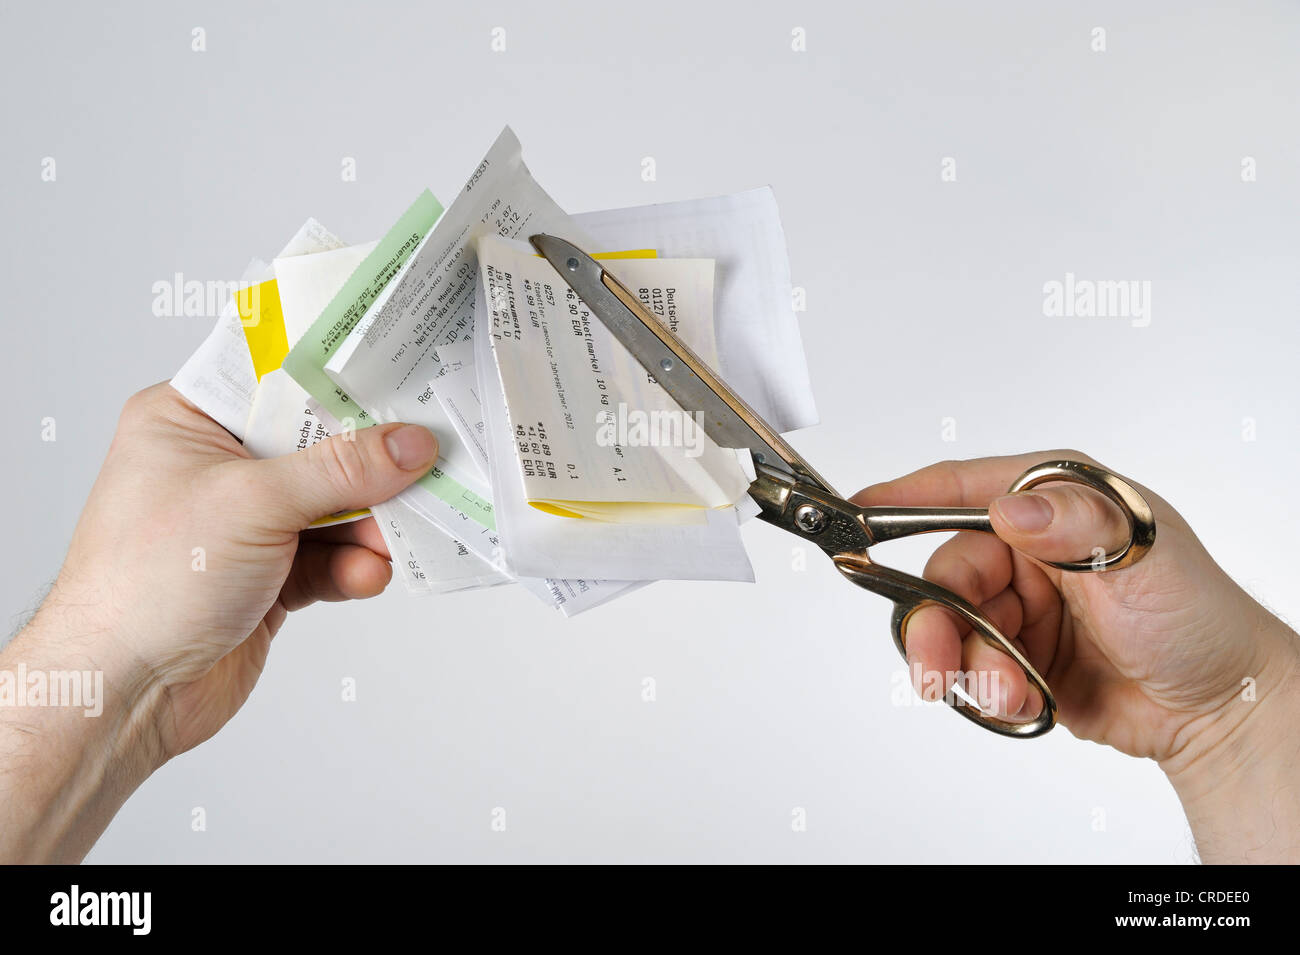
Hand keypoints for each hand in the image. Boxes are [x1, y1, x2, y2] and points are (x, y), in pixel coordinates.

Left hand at [0, 383, 437, 860]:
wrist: (124, 694)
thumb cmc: (145, 584)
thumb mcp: (252, 504)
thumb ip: (340, 470)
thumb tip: (409, 445)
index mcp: (187, 420)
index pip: (276, 378)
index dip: (338, 379)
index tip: (400, 378)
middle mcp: (216, 466)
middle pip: (318, 445)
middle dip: (369, 466)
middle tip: (421, 465)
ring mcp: (244, 523)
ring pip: (334, 505)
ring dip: (368, 526)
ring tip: (390, 541)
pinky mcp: (269, 574)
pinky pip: (330, 556)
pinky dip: (353, 565)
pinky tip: (365, 575)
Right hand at [854, 450, 1299, 861]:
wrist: (1216, 711)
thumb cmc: (1197, 620)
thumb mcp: (1143, 560)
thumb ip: (1074, 525)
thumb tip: (1010, 508)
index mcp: (1056, 504)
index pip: (966, 487)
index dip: (908, 498)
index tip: (860, 511)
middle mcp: (1028, 549)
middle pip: (945, 571)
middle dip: (936, 620)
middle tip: (938, 659)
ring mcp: (1018, 604)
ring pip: (948, 626)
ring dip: (965, 664)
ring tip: (1004, 690)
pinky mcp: (1011, 654)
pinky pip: (964, 667)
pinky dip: (982, 690)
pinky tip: (1020, 700)